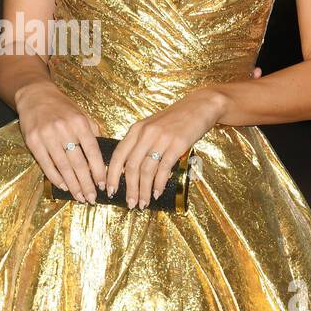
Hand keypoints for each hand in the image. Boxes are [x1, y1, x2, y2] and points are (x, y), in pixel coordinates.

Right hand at [16, 81, 106, 202]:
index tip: (103, 185)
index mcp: (79, 122)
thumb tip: (103, 157)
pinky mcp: (33, 141)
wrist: (35, 95)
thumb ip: (93, 132)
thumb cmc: (62, 107)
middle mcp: (64, 129)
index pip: (92, 152)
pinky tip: (64, 186)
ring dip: (73, 185)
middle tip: (92, 199)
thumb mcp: (81, 114)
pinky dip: (56, 178)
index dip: (98, 171)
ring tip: (80, 197)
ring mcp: (47, 136)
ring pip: (63, 167)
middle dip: (86, 184)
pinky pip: (46, 165)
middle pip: (78, 163)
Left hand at [105, 88, 229, 209]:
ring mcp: (161, 138)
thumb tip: (129, 170)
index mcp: (137, 129)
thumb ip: (141, 143)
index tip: (110, 190)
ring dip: (143, 191)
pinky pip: (163, 169)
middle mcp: (146, 133)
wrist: (200, 106)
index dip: (111, 175)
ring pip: (146, 171)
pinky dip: (159, 184)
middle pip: (131, 166)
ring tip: (143, 203)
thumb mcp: (152, 126)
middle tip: (130, 204)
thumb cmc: (176, 119)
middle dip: (129, 188)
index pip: (118, 155)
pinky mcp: (177, 144)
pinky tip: (157, 193)